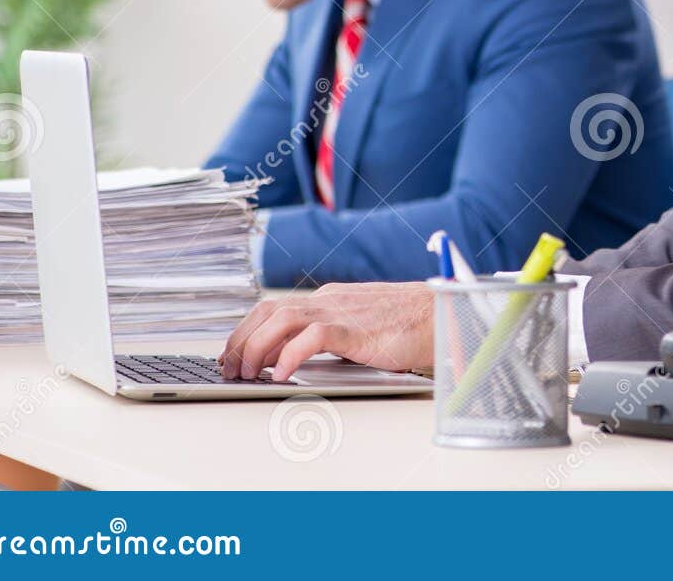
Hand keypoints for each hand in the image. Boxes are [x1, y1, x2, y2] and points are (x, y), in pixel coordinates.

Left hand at [219, 283, 432, 380]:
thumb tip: (299, 360)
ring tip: (249, 373)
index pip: (273, 309)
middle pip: (268, 311)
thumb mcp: (360, 330)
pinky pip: (313, 336)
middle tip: (230, 368)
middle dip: (241, 340)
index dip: (246, 332)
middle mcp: (329, 300)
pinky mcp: (356, 328)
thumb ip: (331, 338)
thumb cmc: (408, 326)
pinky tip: (282, 373)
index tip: (233, 356)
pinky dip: (290, 353)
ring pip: (282, 319)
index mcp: (329, 299)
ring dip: (257, 347)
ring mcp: (342, 311)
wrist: (441, 315)